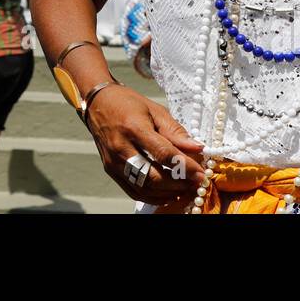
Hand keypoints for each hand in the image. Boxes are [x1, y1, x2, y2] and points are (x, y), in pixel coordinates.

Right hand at [85, 85, 204, 203]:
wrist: (98, 103)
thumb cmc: (129, 104)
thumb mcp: (155, 110)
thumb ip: (175, 131)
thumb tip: (197, 149)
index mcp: (134, 127)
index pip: (164, 153)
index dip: (185, 166)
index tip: (201, 174)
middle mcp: (121, 147)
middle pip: (153, 176)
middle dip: (178, 184)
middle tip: (195, 184)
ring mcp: (113, 161)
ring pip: (144, 187)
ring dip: (167, 193)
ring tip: (185, 190)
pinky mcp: (110, 170)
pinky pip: (133, 191)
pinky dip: (152, 197)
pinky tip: (167, 194)